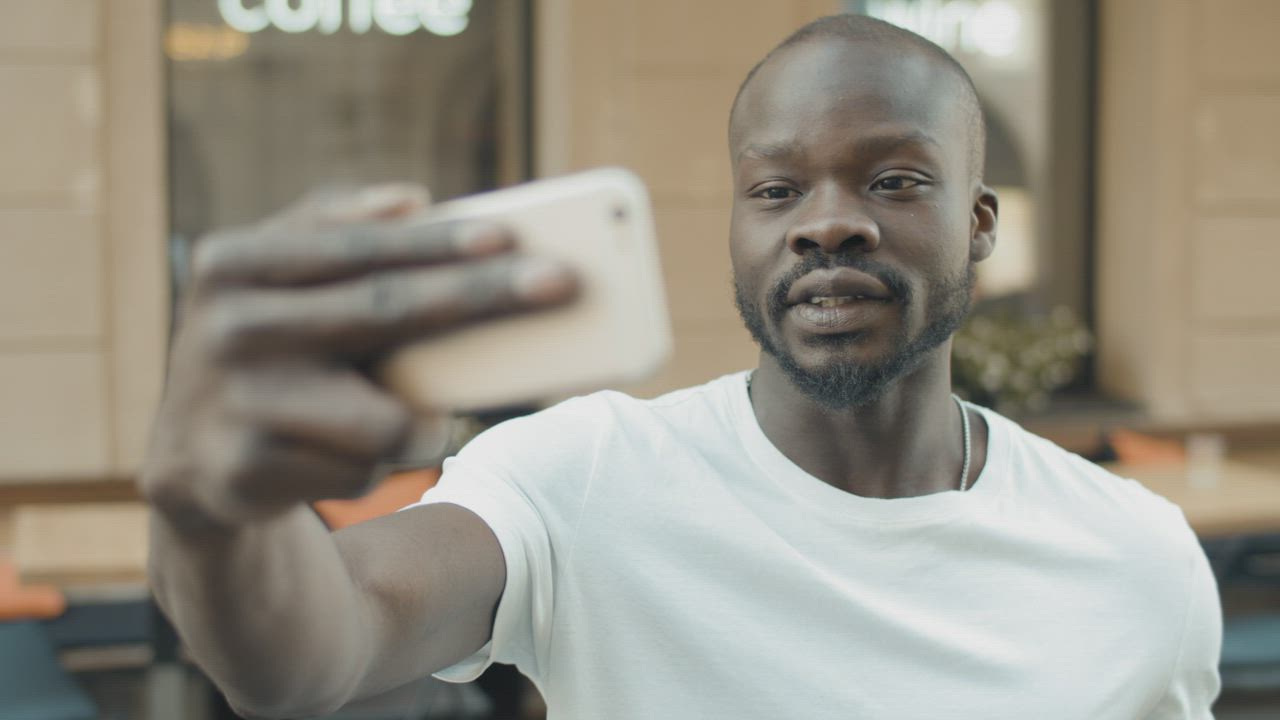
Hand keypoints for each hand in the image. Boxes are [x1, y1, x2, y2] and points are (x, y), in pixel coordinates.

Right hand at [139, 185, 576, 526]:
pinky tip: (341, 456)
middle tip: (562, 282)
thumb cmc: (269, 350)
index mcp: (233, 263)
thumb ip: (336, 228)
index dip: (438, 245)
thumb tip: (413, 200)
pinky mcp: (246, 473)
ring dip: (427, 423)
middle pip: (388, 312)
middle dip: (485, 297)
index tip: (509, 238)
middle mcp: (226, 328)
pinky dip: (378, 466)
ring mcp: (234, 404)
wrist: (195, 460)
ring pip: (388, 416)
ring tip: (413, 420)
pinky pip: (365, 470)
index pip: (360, 252)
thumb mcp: (277, 282)